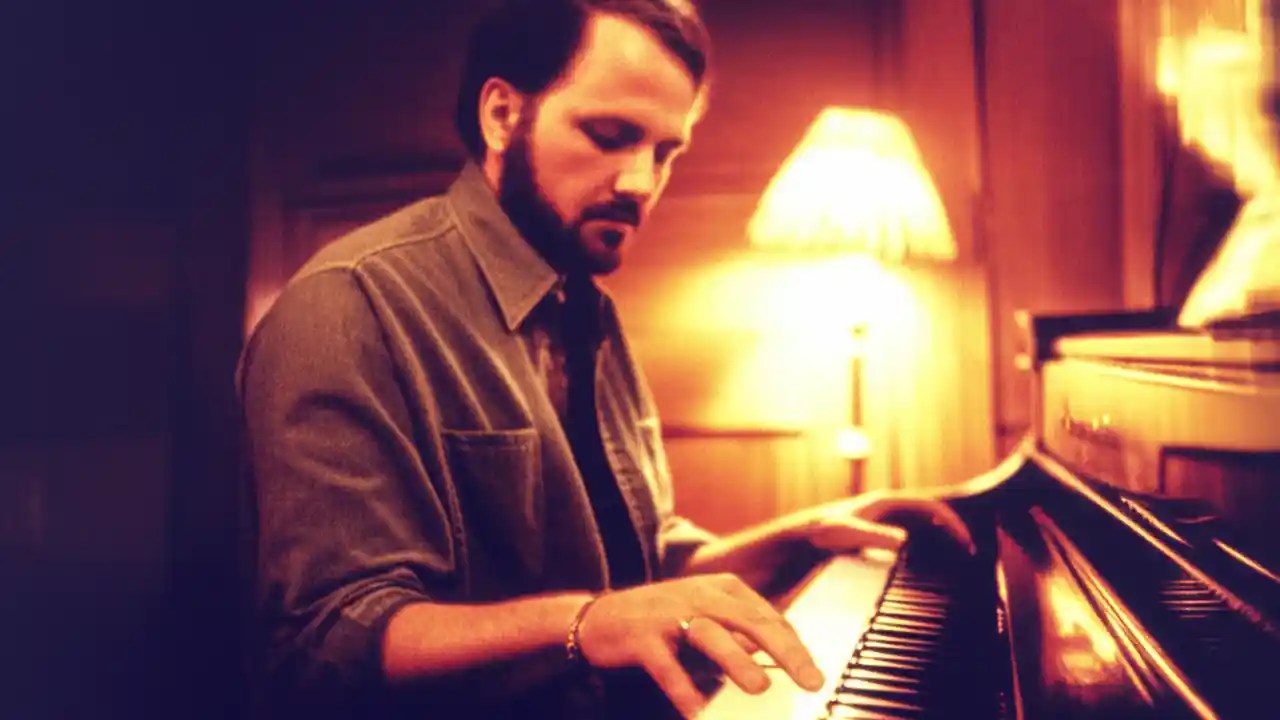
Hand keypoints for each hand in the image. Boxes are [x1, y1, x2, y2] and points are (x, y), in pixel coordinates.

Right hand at [577, 573, 824, 717]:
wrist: (599, 617)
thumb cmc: (662, 621)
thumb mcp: (707, 619)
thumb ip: (742, 635)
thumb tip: (786, 657)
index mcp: (722, 590)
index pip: (769, 618)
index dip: (795, 647)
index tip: (816, 675)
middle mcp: (699, 596)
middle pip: (750, 621)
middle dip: (785, 651)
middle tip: (810, 680)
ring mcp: (669, 615)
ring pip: (710, 636)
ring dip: (736, 661)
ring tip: (760, 687)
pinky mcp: (642, 636)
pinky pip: (666, 664)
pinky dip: (682, 688)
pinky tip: (696, 710)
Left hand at [784, 488, 975, 554]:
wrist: (802, 538)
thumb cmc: (823, 532)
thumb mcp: (849, 534)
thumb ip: (875, 536)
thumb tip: (904, 542)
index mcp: (887, 502)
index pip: (930, 506)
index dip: (952, 521)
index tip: (966, 542)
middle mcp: (889, 507)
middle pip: (931, 513)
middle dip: (953, 528)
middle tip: (971, 550)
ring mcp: (885, 519)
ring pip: (923, 523)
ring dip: (942, 536)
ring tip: (960, 555)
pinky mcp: (879, 532)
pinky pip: (912, 534)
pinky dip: (928, 543)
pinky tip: (932, 560)